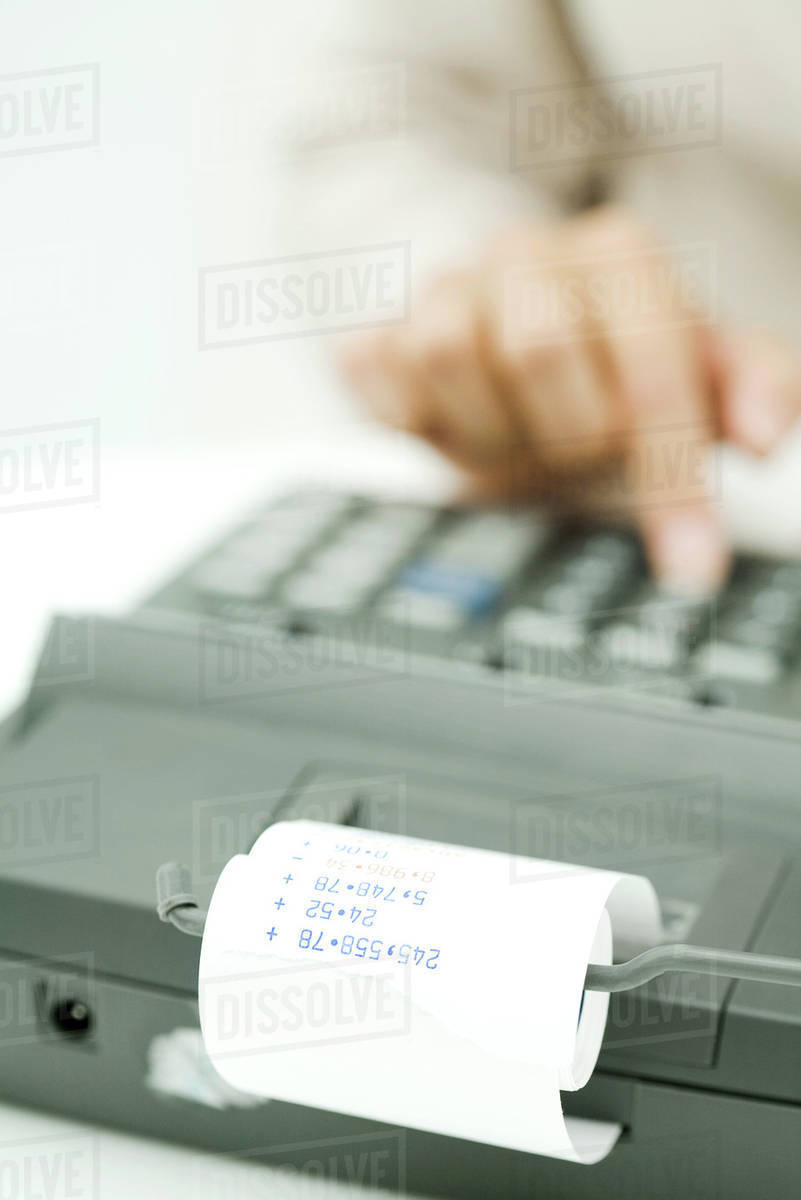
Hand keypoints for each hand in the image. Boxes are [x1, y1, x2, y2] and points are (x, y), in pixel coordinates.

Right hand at [339, 206, 800, 590]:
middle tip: (581, 452)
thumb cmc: (614, 370)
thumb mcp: (703, 374)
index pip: (650, 359)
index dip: (670, 470)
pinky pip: (379, 373)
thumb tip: (765, 431)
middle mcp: (528, 252)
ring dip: (493, 432)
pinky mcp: (379, 330)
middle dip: (569, 434)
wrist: (515, 353)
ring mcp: (444, 286)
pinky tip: (455, 423)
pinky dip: (420, 420)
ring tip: (520, 436)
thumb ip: (754, 386)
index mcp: (619, 256)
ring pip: (448, 353)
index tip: (690, 565)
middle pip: (538, 347)